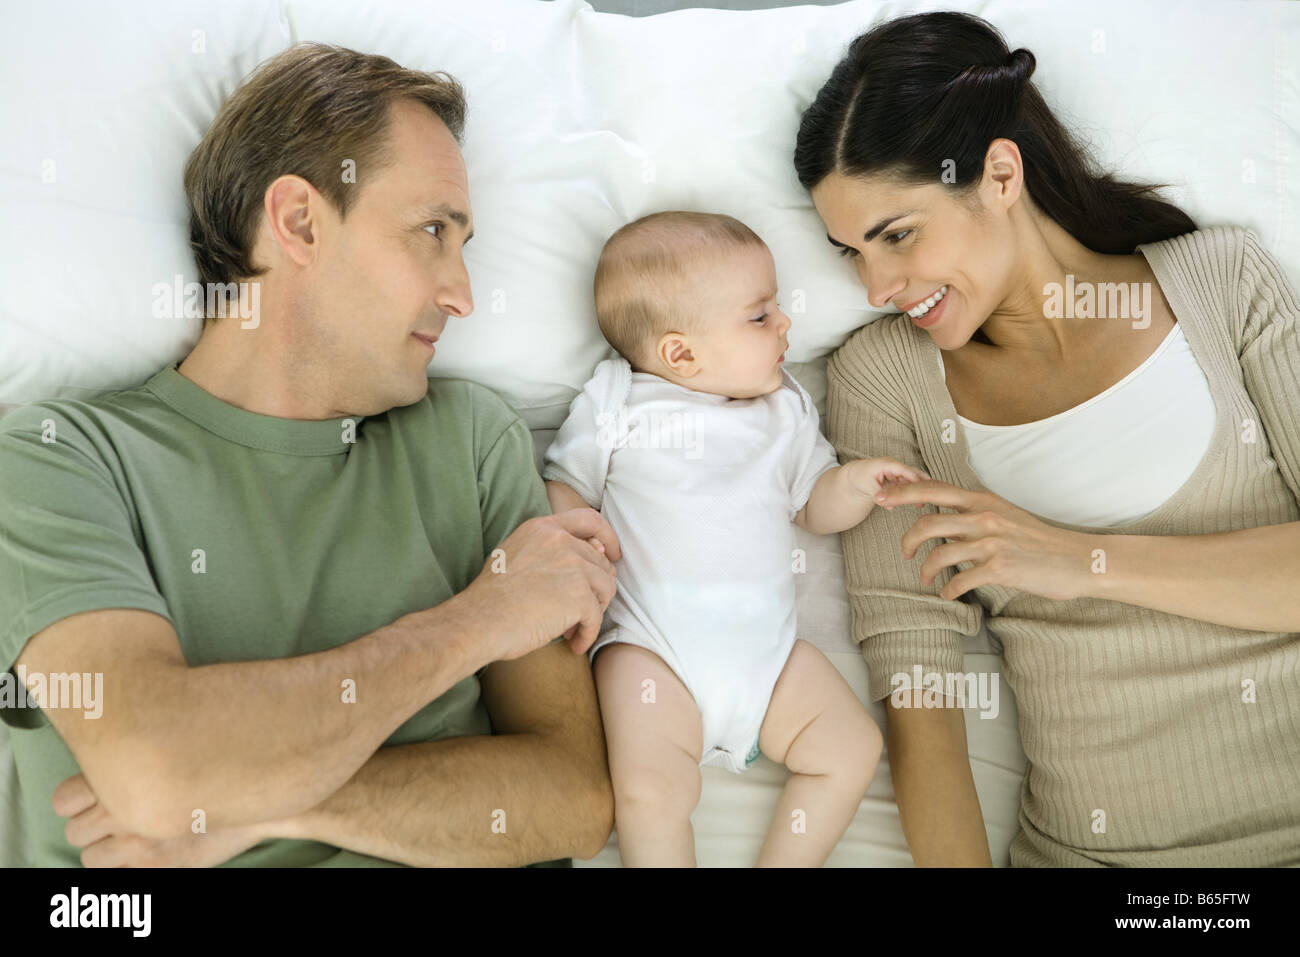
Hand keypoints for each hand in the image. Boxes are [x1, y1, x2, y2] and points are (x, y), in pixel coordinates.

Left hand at [54, 773, 267, 866]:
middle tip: (113, 821)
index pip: (64, 799)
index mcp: (123, 776)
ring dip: (105, 851)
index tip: (91, 800)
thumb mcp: (170, 756)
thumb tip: (99, 774)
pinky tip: (143, 854)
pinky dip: (124, 868)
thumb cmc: (215, 773)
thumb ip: (133, 765)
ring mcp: (138, 843)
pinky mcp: (154, 868)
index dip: (75, 802)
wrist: (259, 801)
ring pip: (90, 858)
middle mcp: (124, 810)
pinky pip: (115, 877)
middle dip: (91, 827)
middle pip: (75, 831)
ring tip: (128, 841)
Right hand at [463, 509, 619, 660]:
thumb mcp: (517, 556)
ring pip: (605, 588)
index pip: (589, 519)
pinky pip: (596, 617)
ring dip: (592, 612)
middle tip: (576, 612)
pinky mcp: (579, 595)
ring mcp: (572, 566)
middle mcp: (560, 541)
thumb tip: (601, 551)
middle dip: (595, 589)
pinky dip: (587, 634)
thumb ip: (554, 550)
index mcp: (543, 528)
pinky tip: (572, 644)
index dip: (607, 536)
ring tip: (571, 628)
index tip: (612, 554)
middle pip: (600, 562)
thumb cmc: (493, 597)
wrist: (479, 621)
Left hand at [845, 456, 929, 498]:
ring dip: (918, 491)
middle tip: (929, 497)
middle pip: (913, 474)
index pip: (905, 470)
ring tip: (924, 503)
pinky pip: (909, 486)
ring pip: (913, 481)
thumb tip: (890, 505)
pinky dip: (913, 493)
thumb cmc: (859, 477)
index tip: (923, 490)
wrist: (855, 476)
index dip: (915, 479)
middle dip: (922, 485)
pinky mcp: (899, 480)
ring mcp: (899, 473)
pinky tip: (919, 503)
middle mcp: (895, 467)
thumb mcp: (866, 486)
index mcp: (887, 464)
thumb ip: (879, 494)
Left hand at [873, 481, 1091, 601]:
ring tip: (926, 579)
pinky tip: (948, 595)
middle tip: (904, 552)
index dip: (902, 493)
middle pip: (928, 520)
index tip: (881, 498)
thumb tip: (943, 521)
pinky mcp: (999, 568)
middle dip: (907, 538)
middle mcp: (984, 517)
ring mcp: (991, 542)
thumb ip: (974, 515)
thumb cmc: (1037, 540)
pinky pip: (959, 580)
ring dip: (926, 570)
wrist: (1076, 559)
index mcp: (982, 500)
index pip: (933, 490)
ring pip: (939, 553)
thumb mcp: (1004, 516)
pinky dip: (948, 590)